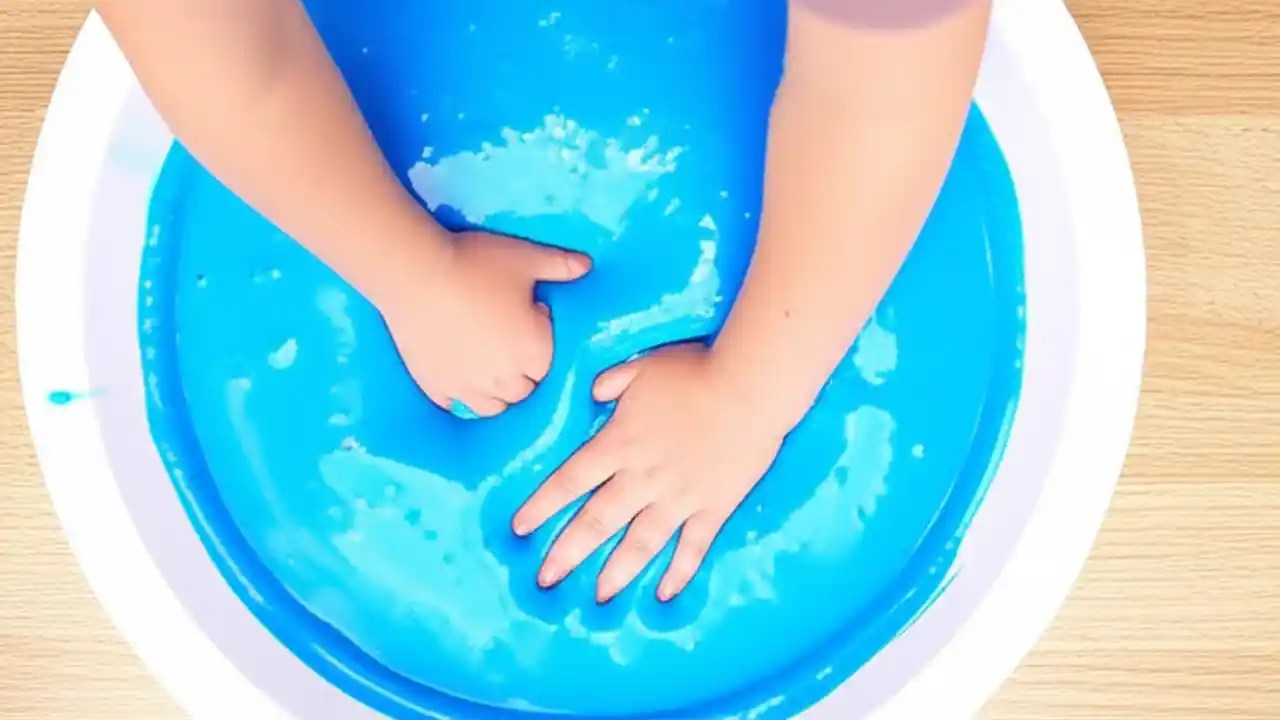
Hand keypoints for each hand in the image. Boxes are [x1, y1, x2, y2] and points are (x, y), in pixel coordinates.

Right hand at [378, 230, 589, 416]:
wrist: (414, 272)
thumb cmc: (476, 264)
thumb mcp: (525, 259)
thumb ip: (560, 265)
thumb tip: (587, 265)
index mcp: (533, 352)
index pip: (548, 365)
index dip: (540, 342)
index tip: (525, 316)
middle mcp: (503, 378)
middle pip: (523, 390)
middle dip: (522, 371)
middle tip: (505, 338)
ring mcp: (467, 387)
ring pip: (493, 406)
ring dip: (496, 391)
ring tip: (485, 363)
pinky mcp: (434, 386)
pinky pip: (454, 405)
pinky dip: (460, 395)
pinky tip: (456, 372)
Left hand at [512, 344, 786, 602]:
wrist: (751, 387)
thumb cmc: (696, 371)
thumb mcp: (642, 367)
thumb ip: (612, 382)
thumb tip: (592, 394)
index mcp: (620, 443)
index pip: (570, 480)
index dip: (542, 506)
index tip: (519, 529)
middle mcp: (643, 477)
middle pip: (597, 521)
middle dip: (568, 553)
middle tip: (545, 580)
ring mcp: (679, 496)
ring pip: (641, 543)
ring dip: (617, 572)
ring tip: (598, 597)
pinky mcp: (714, 506)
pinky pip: (693, 546)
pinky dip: (680, 572)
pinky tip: (664, 594)